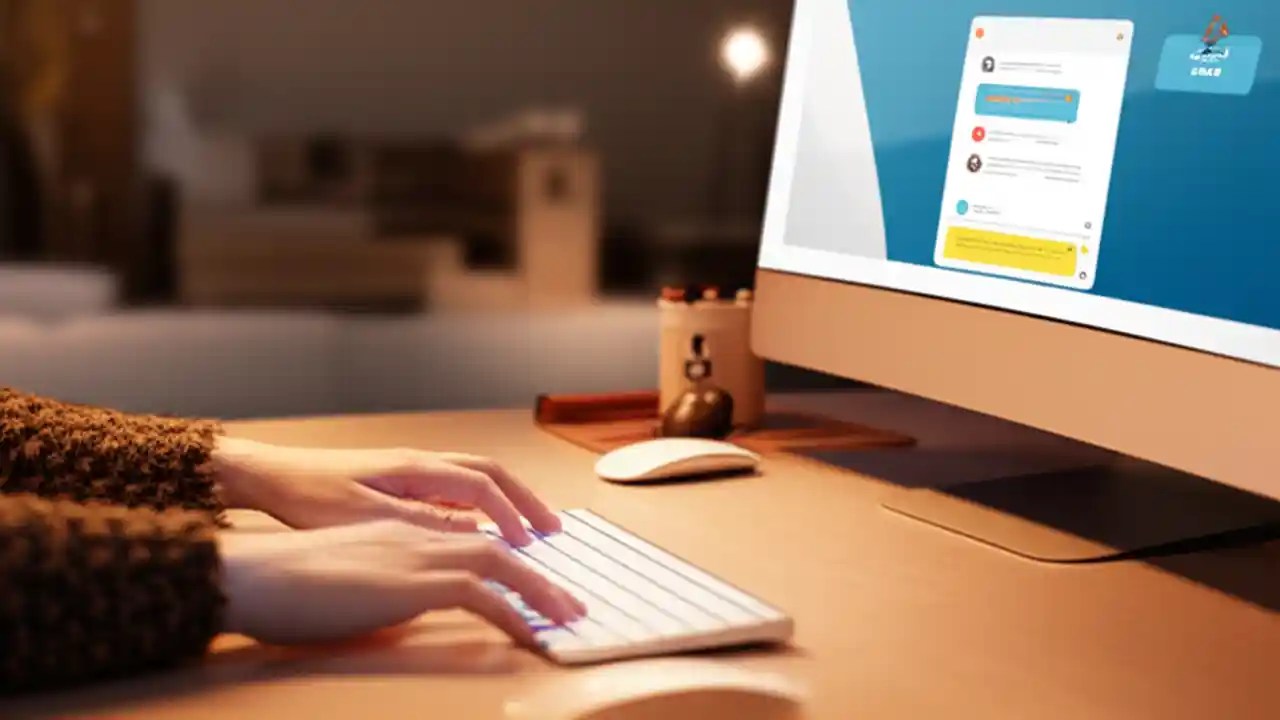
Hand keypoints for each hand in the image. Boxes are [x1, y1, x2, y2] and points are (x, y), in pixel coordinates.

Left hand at [213, 437, 559, 544]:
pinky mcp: (401, 481)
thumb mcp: (364, 516)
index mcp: (415, 467)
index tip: (528, 542)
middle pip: (490, 473)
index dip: (510, 514)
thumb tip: (470, 529)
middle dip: (525, 499)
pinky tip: (482, 527)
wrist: (273, 476)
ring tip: (528, 527)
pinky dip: (482, 504)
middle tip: (552, 528)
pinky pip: (456, 488)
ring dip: (507, 499)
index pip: (481, 486)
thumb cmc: (310, 497)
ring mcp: (412, 469)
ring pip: (475, 477)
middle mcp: (420, 462)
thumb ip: (418, 522)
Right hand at [219, 520, 586, 646]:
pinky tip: (533, 633)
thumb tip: (407, 608)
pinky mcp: (417, 580)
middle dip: (537, 572)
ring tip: (567, 615)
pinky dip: (515, 612)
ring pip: (499, 563)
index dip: (504, 559)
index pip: (468, 539)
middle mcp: (417, 535)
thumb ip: (385, 587)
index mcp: (401, 533)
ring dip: (539, 589)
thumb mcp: (349, 582)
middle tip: (567, 601)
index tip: (530, 582)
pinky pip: (483, 594)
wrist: (259, 576)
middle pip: (495, 545)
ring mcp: (419, 552)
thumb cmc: (288, 587)